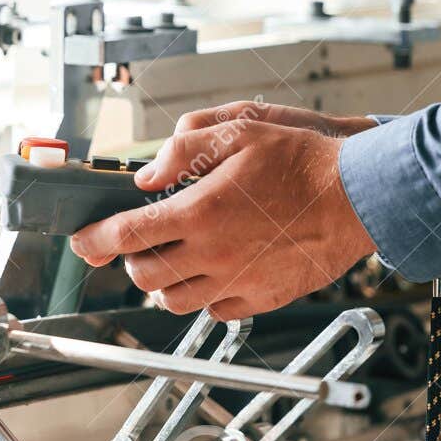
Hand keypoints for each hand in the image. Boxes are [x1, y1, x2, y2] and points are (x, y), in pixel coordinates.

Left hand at [70, 101, 378, 319]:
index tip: (83, 241)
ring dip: (163, 282)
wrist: (358, 196)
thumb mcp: (239, 129)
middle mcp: (213, 254)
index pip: (126, 235)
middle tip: (137, 241)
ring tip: (173, 257)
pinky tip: (213, 271)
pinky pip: (216, 311)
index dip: (95, 240)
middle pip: (144, 274)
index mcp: (199, 211)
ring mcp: (238, 280)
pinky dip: (203, 296)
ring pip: (175, 301)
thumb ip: (184, 148)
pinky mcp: (263, 297)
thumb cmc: (302, 160)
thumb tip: (147, 174)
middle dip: (130, 259)